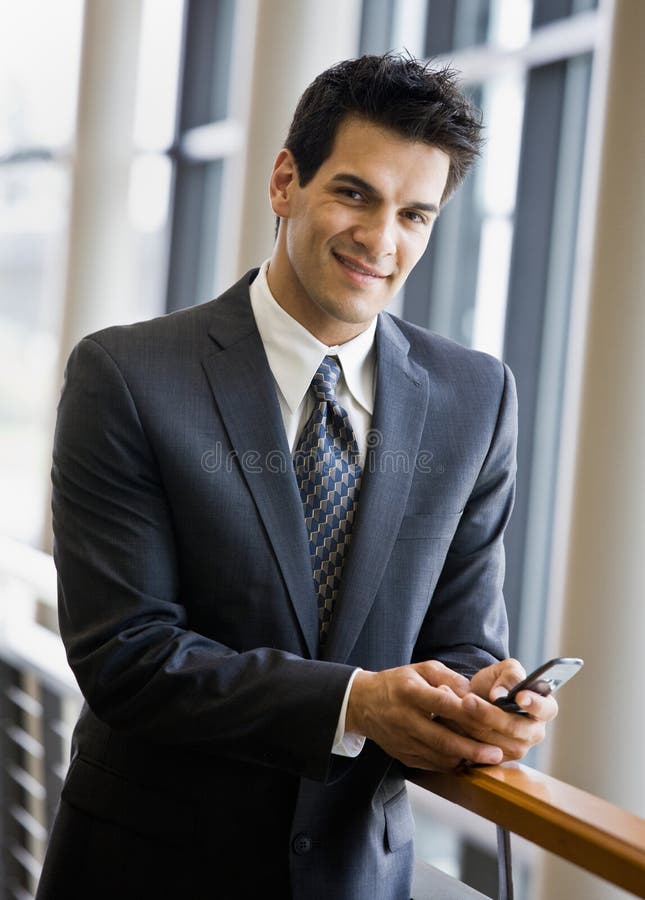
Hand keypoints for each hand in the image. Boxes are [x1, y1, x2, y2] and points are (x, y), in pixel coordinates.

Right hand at [346, 661, 504, 771]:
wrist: (363, 703)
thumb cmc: (398, 683)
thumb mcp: (421, 669)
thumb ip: (449, 678)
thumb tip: (474, 694)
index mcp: (410, 692)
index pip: (442, 704)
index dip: (467, 714)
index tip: (490, 720)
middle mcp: (405, 718)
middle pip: (442, 739)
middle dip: (472, 749)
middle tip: (496, 753)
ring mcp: (403, 740)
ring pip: (438, 756)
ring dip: (464, 759)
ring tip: (486, 758)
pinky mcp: (403, 755)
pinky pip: (431, 765)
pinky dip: (451, 764)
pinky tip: (466, 760)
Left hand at [461, 659, 558, 760]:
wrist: (480, 697)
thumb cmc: (499, 682)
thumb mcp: (505, 670)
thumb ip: (508, 676)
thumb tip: (500, 695)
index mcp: (545, 708)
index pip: (546, 709)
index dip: (534, 704)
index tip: (519, 696)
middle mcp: (534, 732)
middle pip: (514, 727)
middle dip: (488, 713)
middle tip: (467, 699)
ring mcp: (517, 749)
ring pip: (493, 740)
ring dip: (471, 722)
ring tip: (453, 702)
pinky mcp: (498, 759)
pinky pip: (479, 749)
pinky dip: (464, 733)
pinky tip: (451, 717)